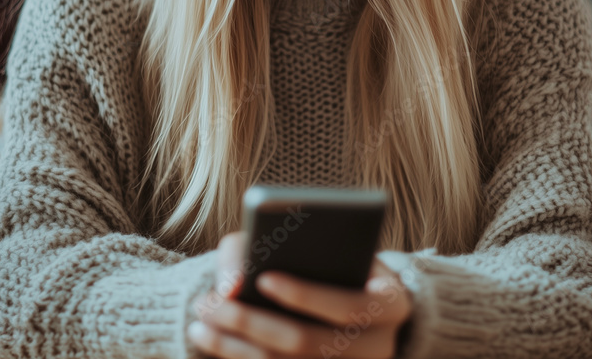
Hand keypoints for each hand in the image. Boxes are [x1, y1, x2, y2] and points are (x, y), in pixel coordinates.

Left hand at [189, 231, 413, 357]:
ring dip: (235, 348)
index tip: (263, 278)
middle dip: (250, 322)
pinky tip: (211, 342)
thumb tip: (232, 285)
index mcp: (391, 303)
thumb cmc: (334, 263)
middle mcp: (380, 346)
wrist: (360, 305)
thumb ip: (271, 248)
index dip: (307, 295)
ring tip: (200, 322)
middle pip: (308, 343)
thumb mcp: (320, 244)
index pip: (350, 305)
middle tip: (207, 303)